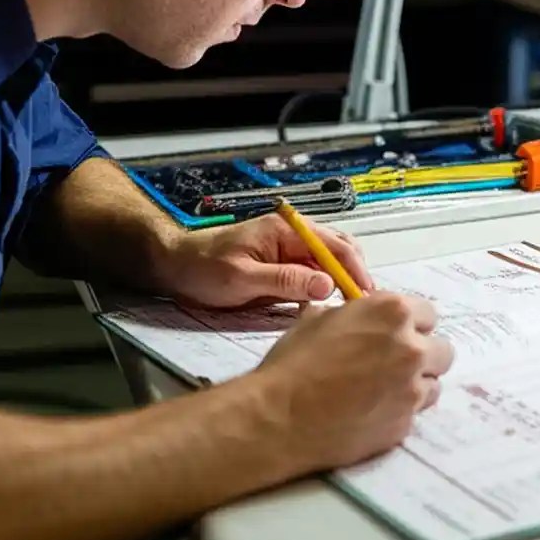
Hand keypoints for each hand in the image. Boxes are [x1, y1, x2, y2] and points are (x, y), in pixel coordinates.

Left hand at [161, 214, 374, 308]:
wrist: (176, 266)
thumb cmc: (203, 268)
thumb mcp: (242, 278)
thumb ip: (286, 281)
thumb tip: (326, 284)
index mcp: (287, 231)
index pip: (336, 246)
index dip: (354, 271)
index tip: (363, 296)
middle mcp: (294, 236)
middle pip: (341, 250)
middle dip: (356, 275)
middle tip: (363, 306)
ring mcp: (291, 250)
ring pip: (331, 263)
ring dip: (344, 282)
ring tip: (350, 309)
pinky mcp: (285, 265)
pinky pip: (315, 274)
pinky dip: (327, 288)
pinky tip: (328, 307)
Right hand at [257, 293, 454, 468]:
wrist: (279, 415)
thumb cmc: (293, 362)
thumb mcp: (319, 318)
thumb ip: (355, 314)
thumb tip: (361, 316)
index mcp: (393, 312)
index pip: (428, 314)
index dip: (410, 325)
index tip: (394, 335)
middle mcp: (412, 347)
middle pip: (442, 350)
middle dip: (422, 355)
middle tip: (393, 365)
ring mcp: (412, 388)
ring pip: (434, 383)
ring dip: (416, 384)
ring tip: (383, 391)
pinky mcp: (406, 423)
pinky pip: (415, 412)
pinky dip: (400, 411)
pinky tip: (373, 413)